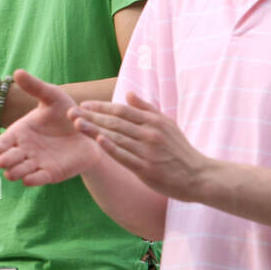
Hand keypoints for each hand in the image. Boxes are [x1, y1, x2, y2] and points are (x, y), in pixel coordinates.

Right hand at [0, 70, 98, 184]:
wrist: (89, 131)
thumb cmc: (66, 112)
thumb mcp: (52, 96)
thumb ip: (35, 86)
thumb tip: (17, 71)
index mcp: (19, 133)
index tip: (2, 146)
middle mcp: (23, 150)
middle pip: (2, 162)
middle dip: (4, 161)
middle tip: (14, 155)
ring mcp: (35, 163)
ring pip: (14, 174)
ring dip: (15, 171)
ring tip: (24, 165)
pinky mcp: (49, 174)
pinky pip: (33, 181)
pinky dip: (29, 180)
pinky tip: (33, 174)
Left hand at [72, 93, 212, 201]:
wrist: (199, 176)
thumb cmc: (180, 150)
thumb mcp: (168, 124)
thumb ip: (147, 109)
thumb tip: (128, 93)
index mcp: (154, 121)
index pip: (122, 110)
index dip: (101, 106)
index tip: (83, 104)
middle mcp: (150, 133)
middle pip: (115, 122)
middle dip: (92, 116)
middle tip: (71, 112)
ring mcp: (148, 151)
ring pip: (116, 137)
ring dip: (95, 129)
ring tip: (77, 123)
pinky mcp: (146, 168)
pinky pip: (125, 156)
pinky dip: (111, 147)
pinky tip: (98, 140)